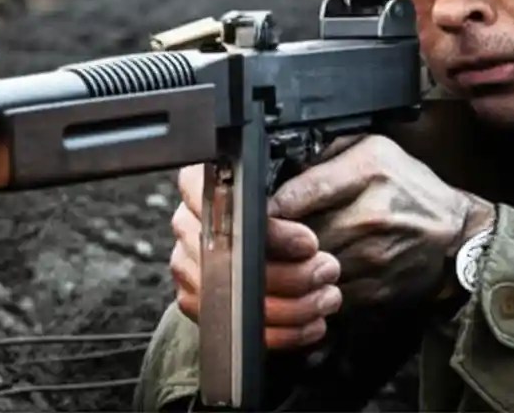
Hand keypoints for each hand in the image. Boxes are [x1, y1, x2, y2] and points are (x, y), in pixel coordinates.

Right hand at [169, 164, 343, 349]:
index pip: (229, 207)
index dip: (272, 232)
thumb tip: (285, 211)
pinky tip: (311, 323)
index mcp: (203, 183)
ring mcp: (186, 264)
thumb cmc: (286, 202)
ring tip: (326, 297)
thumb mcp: (298, 182)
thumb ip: (294, 191)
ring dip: (293, 307)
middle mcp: (187, 222)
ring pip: (236, 298)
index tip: (308, 244)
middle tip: (327, 271)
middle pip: (236, 261)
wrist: (273, 230)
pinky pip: (234, 326)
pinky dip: (282, 332)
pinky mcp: (194, 300)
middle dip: (292, 275)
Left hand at [268, 135, 494, 308]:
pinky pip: (326, 292)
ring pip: (307, 267)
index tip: (253, 211)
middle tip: (259, 237)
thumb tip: (283, 159)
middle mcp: (370, 214)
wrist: (456, 236)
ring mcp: (373, 256)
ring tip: (281, 257)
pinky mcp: (374, 288)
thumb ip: (328, 151)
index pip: (300, 192)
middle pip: (297, 236)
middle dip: (273, 239)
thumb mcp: (376, 149)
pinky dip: (312, 287)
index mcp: (367, 171)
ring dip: (289, 266)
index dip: (268, 206)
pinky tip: (311, 275)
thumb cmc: (411, 188)